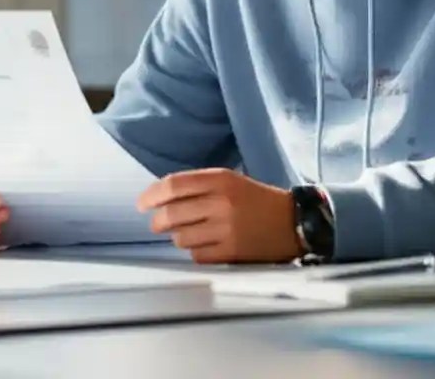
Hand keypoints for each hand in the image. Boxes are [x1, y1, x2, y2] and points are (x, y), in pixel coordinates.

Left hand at [137, 168, 301, 263]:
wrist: (293, 222)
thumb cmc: (256, 200)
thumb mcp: (230, 180)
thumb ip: (197, 185)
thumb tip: (158, 197)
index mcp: (221, 179)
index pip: (173, 185)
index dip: (151, 195)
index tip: (142, 204)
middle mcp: (221, 203)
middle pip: (171, 214)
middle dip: (158, 221)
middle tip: (158, 223)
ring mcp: (226, 229)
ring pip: (180, 237)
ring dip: (177, 237)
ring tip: (188, 233)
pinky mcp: (232, 252)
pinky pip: (196, 255)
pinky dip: (195, 251)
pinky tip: (204, 245)